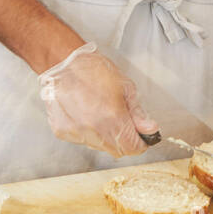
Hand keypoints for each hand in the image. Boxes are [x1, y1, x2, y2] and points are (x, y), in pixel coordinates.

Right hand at [38, 43, 158, 156]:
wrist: (62, 63)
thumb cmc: (94, 69)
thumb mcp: (125, 86)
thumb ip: (138, 112)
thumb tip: (150, 129)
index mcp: (112, 117)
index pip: (132, 147)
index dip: (140, 143)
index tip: (141, 137)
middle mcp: (93, 128)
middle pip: (117, 150)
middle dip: (125, 140)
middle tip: (123, 122)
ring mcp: (76, 132)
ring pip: (99, 147)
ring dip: (106, 137)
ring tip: (102, 114)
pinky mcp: (62, 131)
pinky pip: (82, 140)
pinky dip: (88, 132)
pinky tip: (87, 115)